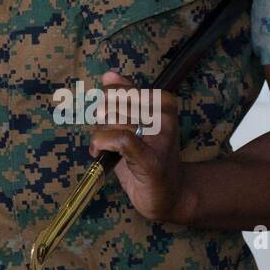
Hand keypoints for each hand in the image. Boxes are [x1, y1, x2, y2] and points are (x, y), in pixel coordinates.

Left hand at [88, 71, 189, 222]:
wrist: (169, 194)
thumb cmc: (145, 158)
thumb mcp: (132, 124)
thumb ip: (121, 99)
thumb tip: (109, 75)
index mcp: (162, 102)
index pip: (118, 89)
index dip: (107, 105)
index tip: (111, 119)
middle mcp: (164, 116)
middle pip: (113, 104)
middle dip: (104, 122)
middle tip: (111, 138)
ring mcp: (159, 138)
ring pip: (114, 120)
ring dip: (102, 136)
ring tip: (108, 148)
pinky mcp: (151, 160)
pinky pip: (119, 139)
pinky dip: (102, 144)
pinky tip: (100, 153)